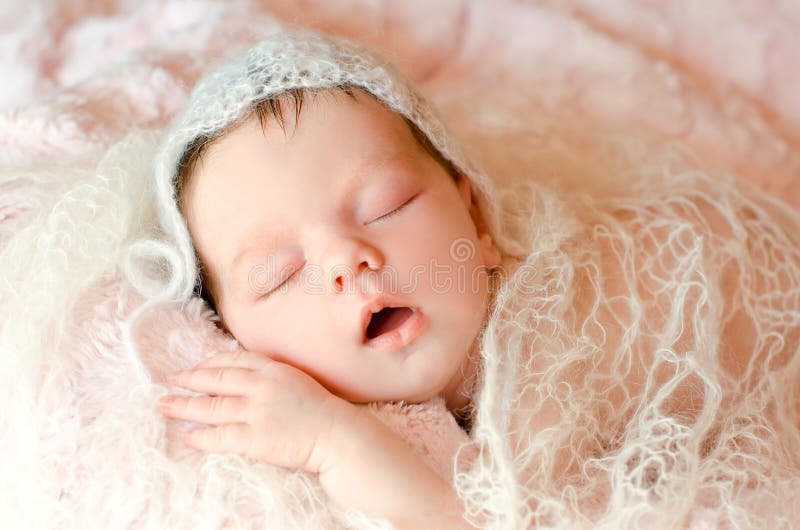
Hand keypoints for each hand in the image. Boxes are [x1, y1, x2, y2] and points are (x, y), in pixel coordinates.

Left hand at [157, 349, 353, 472]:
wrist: (338, 435)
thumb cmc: (320, 409)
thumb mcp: (294, 379)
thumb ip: (269, 375)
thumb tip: (240, 377)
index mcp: (273, 368)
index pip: (233, 359)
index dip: (210, 363)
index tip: (196, 367)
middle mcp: (262, 386)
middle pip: (216, 380)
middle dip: (189, 379)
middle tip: (170, 380)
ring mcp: (257, 412)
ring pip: (212, 408)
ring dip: (185, 407)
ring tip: (165, 406)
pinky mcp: (255, 439)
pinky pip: (221, 437)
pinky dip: (202, 437)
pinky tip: (188, 436)